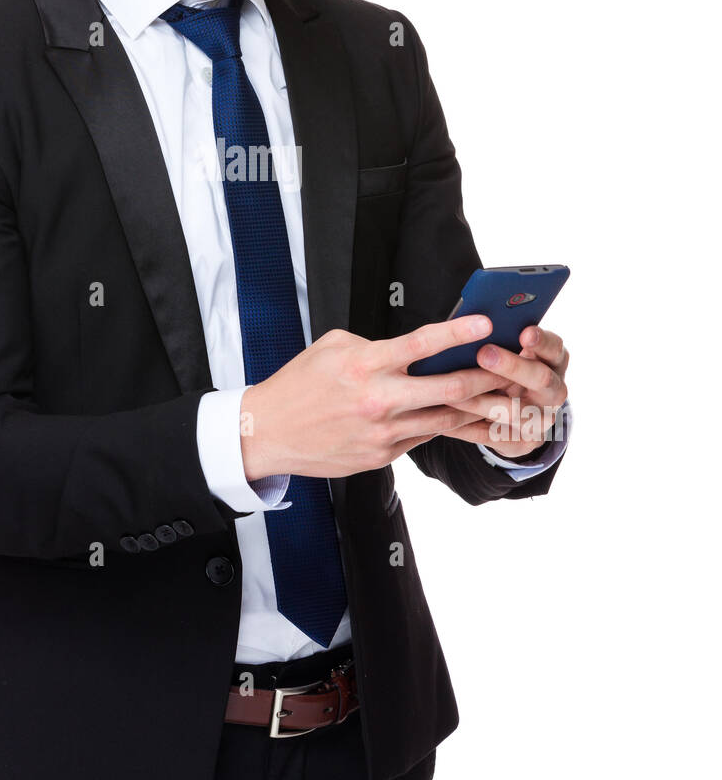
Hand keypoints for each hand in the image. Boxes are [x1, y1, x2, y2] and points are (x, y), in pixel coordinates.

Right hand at [240, 314, 508, 479]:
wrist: (268, 432)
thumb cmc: (300, 384)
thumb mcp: (333, 346)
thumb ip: (375, 345)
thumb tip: (411, 348)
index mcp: (365, 365)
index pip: (421, 344)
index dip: (458, 332)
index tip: (487, 323)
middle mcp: (378, 399)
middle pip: (448, 388)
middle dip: (486, 377)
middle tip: (512, 367)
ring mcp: (382, 432)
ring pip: (445, 420)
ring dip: (478, 409)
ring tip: (505, 397)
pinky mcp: (382, 456)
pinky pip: (423, 438)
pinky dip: (447, 427)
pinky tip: (467, 418)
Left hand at [439, 325, 569, 458]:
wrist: (517, 414)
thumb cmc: (507, 369)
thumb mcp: (514, 351)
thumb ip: (503, 338)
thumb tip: (472, 321)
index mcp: (554, 362)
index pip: (555, 348)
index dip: (541, 341)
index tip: (524, 332)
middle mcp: (553, 391)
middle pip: (541, 378)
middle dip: (512, 366)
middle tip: (484, 353)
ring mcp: (541, 420)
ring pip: (514, 411)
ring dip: (481, 401)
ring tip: (452, 392)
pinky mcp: (522, 443)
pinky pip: (492, 436)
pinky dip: (466, 427)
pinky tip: (442, 419)